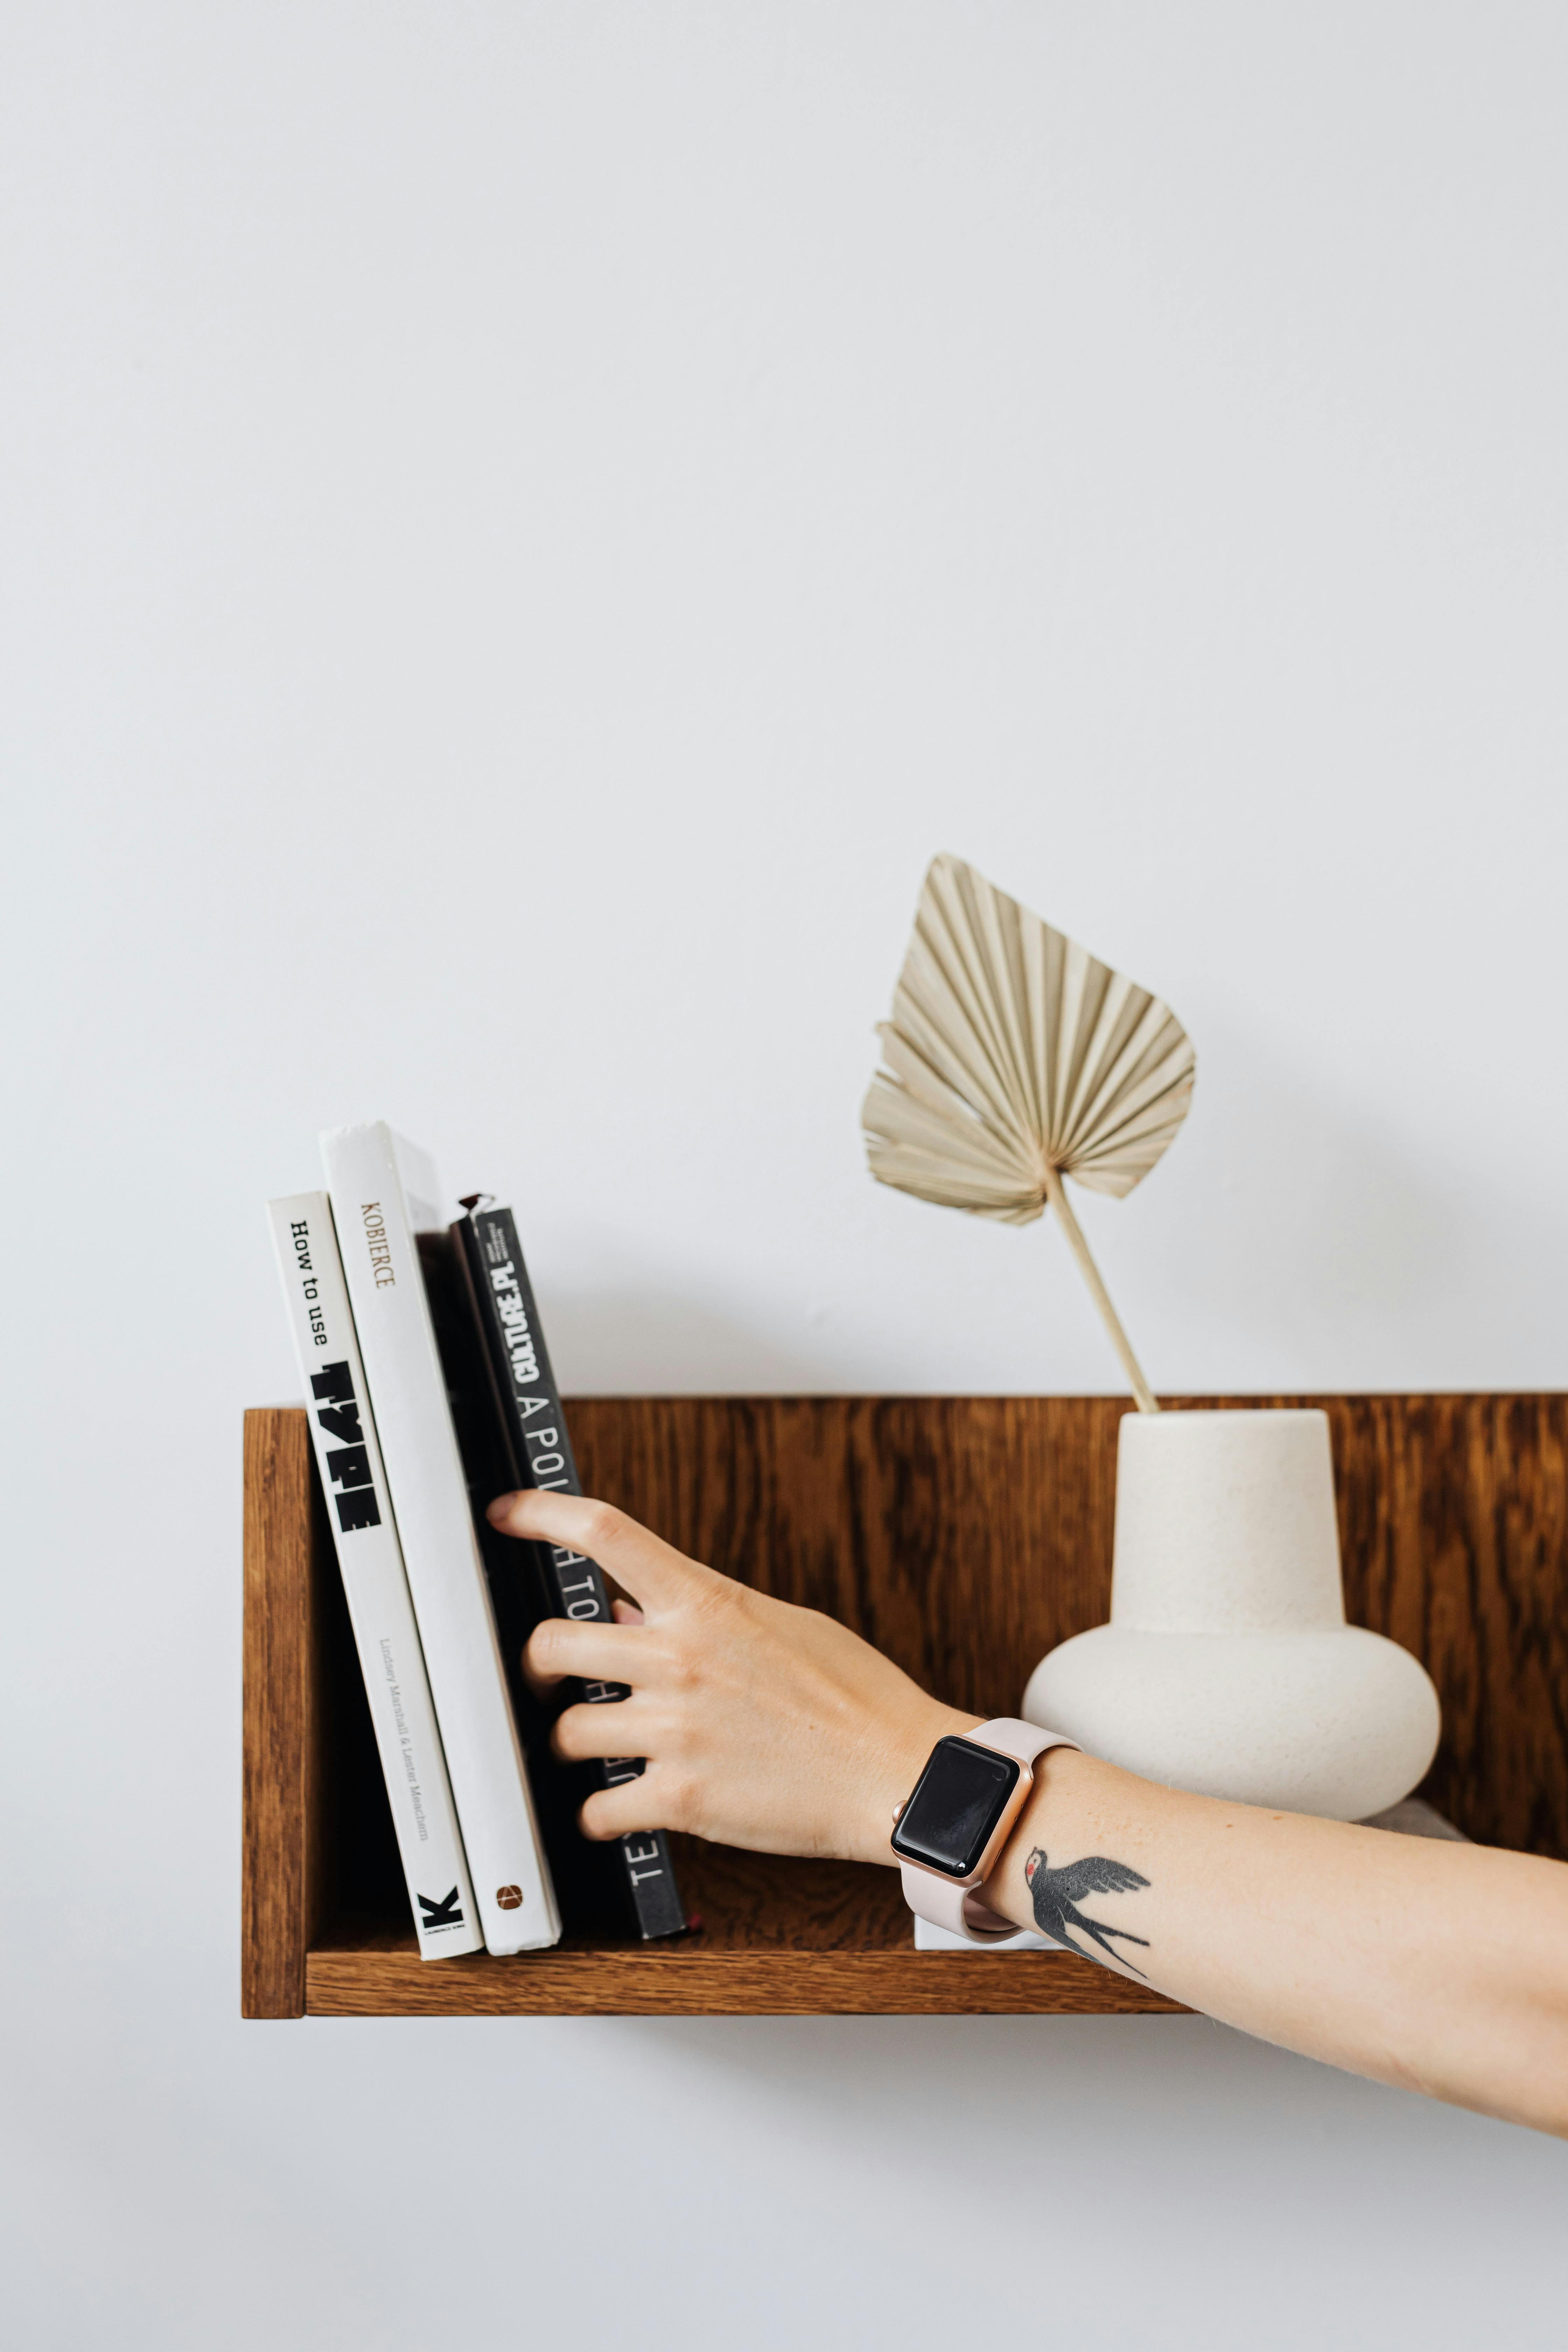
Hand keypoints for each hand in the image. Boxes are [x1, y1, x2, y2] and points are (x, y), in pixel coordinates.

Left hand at [485, 1489, 973, 1865]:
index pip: (606, 1533)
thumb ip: (703, 1616)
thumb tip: (632, 1607)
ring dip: (570, 1743)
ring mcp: (677, 1730)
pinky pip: (597, 1808)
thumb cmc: (854, 1697)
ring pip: (566, 1731)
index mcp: (707, 1604)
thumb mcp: (780, 1627)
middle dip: (536, 1665)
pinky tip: (616, 1810)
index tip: (507, 1513)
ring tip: (595, 1750)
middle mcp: (681, 1659)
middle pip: (552, 1643)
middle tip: (545, 1679)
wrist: (899, 1772)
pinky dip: (598, 1815)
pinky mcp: (682, 1799)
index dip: (542, 1513)